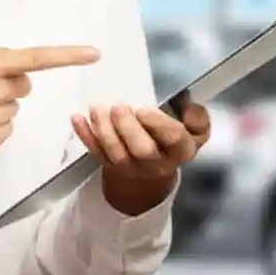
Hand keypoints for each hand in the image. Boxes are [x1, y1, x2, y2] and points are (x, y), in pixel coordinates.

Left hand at [70, 96, 210, 214]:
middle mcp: (157, 163)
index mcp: (181, 151)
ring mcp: (131, 168)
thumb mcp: (196, 131)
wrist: (156, 166)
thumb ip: (198, 119)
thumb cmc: (175, 139)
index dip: (159, 125)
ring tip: (98, 108)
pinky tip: (77, 118)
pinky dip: (85, 136)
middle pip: (142, 151)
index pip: (174, 140)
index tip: (144, 109)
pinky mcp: (110, 166)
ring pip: (116, 154)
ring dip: (104, 131)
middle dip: (129, 128)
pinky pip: (95, 152)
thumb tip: (192, 107)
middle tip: (119, 107)